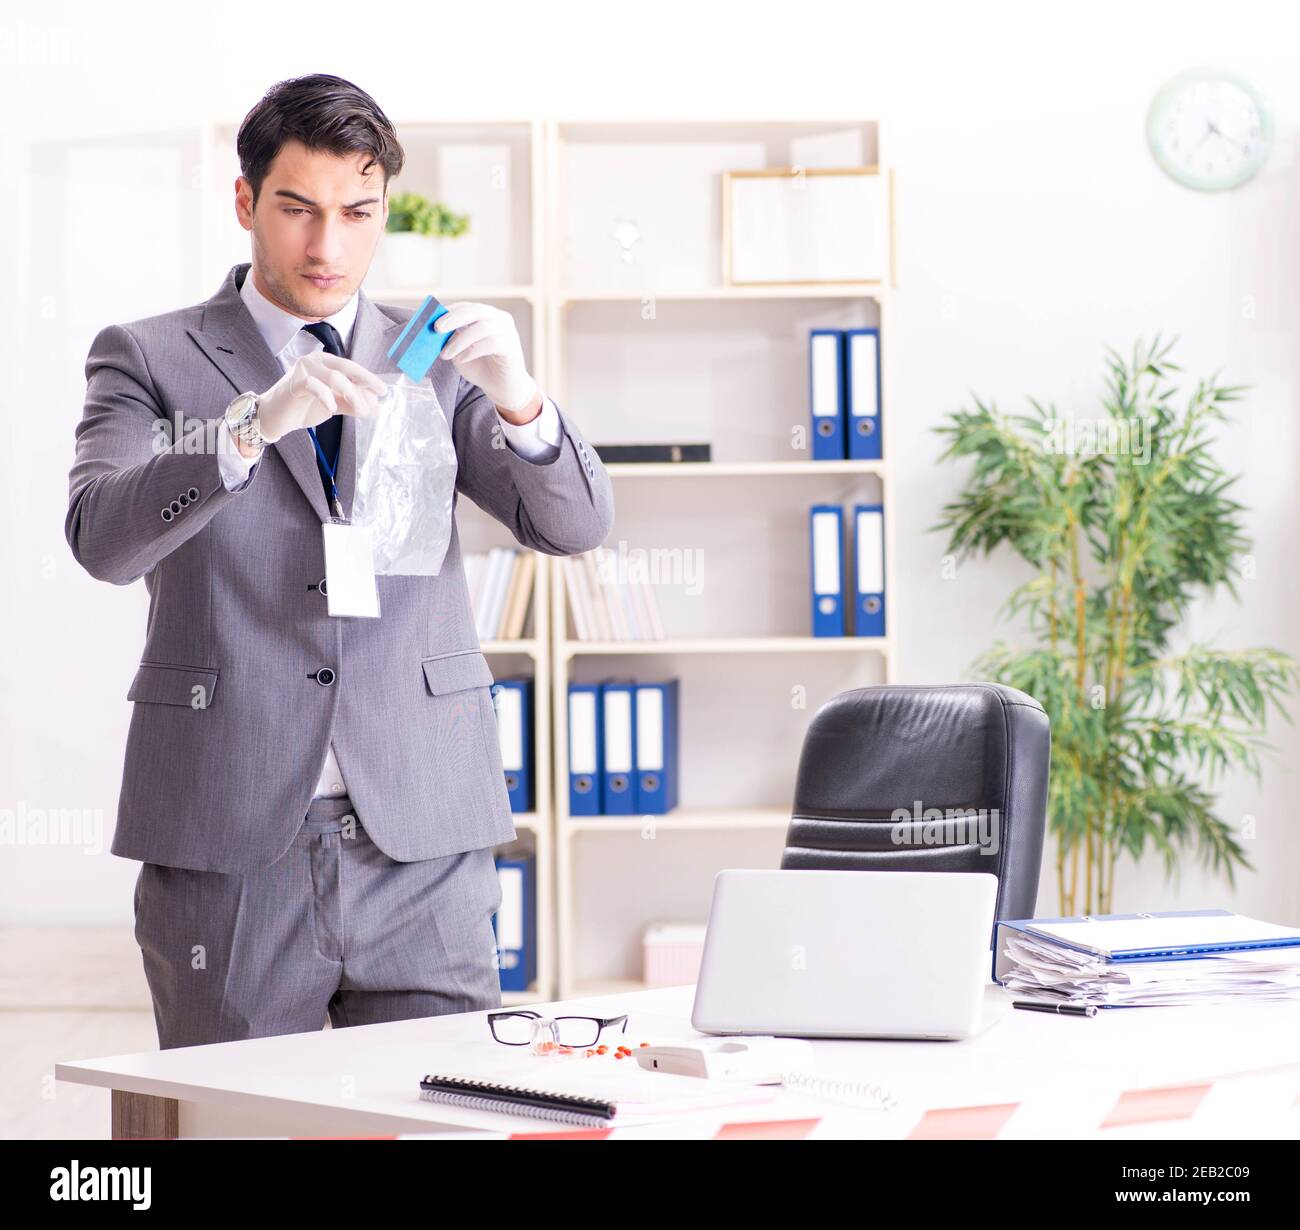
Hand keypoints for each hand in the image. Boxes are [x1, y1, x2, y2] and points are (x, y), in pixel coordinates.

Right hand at [256, 351, 384, 444]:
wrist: (275, 417)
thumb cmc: (303, 407)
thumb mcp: (334, 405)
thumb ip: (353, 404)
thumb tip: (377, 407)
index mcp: (326, 363)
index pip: (352, 367)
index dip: (368, 378)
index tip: (383, 391)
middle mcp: (315, 361)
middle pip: (346, 367)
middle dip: (366, 380)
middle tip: (380, 393)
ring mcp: (304, 369)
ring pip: (335, 377)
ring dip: (352, 395)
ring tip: (360, 411)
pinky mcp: (295, 382)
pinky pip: (315, 386)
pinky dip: (327, 397)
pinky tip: (333, 408)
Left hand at [434, 302, 538, 414]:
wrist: (502, 388)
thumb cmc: (481, 367)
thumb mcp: (460, 350)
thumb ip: (451, 339)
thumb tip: (434, 330)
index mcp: (487, 315)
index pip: (467, 307)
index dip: (450, 311)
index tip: (432, 319)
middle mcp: (500, 319)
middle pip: (476, 311)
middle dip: (454, 318)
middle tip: (437, 328)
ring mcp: (508, 332)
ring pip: (482, 328)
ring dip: (460, 340)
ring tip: (445, 354)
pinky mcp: (511, 347)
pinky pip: (491, 343)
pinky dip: (472, 351)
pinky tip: (461, 359)